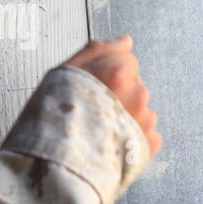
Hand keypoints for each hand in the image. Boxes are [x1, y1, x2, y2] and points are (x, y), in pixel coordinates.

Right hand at [61, 35, 161, 159]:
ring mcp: (145, 121)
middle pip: (134, 85)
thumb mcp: (65, 70)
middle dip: (118, 95)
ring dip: (126, 117)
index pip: (127, 60)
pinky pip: (146, 134)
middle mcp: (137, 94)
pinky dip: (132, 138)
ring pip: (140, 110)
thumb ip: (100, 50)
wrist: (55, 163)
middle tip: (93, 111)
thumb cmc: (54, 116)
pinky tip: (111, 142)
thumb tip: (125, 41)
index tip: (93, 87)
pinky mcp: (148, 145)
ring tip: (100, 130)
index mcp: (118, 72)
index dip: (107, 72)